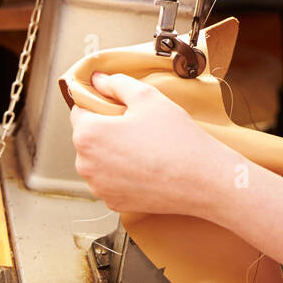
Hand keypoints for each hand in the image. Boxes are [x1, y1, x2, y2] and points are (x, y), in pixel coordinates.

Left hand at [69, 71, 236, 216]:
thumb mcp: (148, 98)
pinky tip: (146, 166)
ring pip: (99, 160)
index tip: (118, 106)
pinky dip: (123, 173)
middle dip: (106, 129)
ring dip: (113, 152)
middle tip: (137, 126)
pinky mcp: (113, 202)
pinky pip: (111, 180)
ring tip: (144, 148)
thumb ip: (117, 84)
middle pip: (88, 137)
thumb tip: (99, 79)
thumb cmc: (176, 140)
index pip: (79, 110)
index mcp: (88, 134)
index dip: (99, 103)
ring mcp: (99, 187)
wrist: (202, 180)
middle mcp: (86, 164)